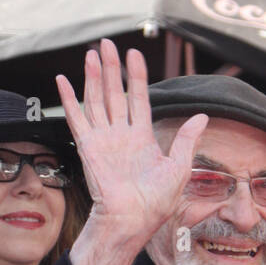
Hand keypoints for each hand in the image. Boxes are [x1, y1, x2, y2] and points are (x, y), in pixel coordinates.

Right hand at [57, 40, 206, 250]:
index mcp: (142, 138)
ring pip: (96, 100)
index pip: (139, 99)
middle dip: (111, 68)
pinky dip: (68, 99)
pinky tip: (62, 81)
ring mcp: (103, 140)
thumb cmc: (155, 203)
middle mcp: (121, 135)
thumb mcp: (179, 168)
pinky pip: (77, 118)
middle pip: (114, 93)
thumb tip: (203, 116)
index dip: (137, 76)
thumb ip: (187, 140)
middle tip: (107, 44)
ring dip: (92, 76)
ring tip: (92, 53)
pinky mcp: (88, 147)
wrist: (132, 220)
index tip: (135, 54)